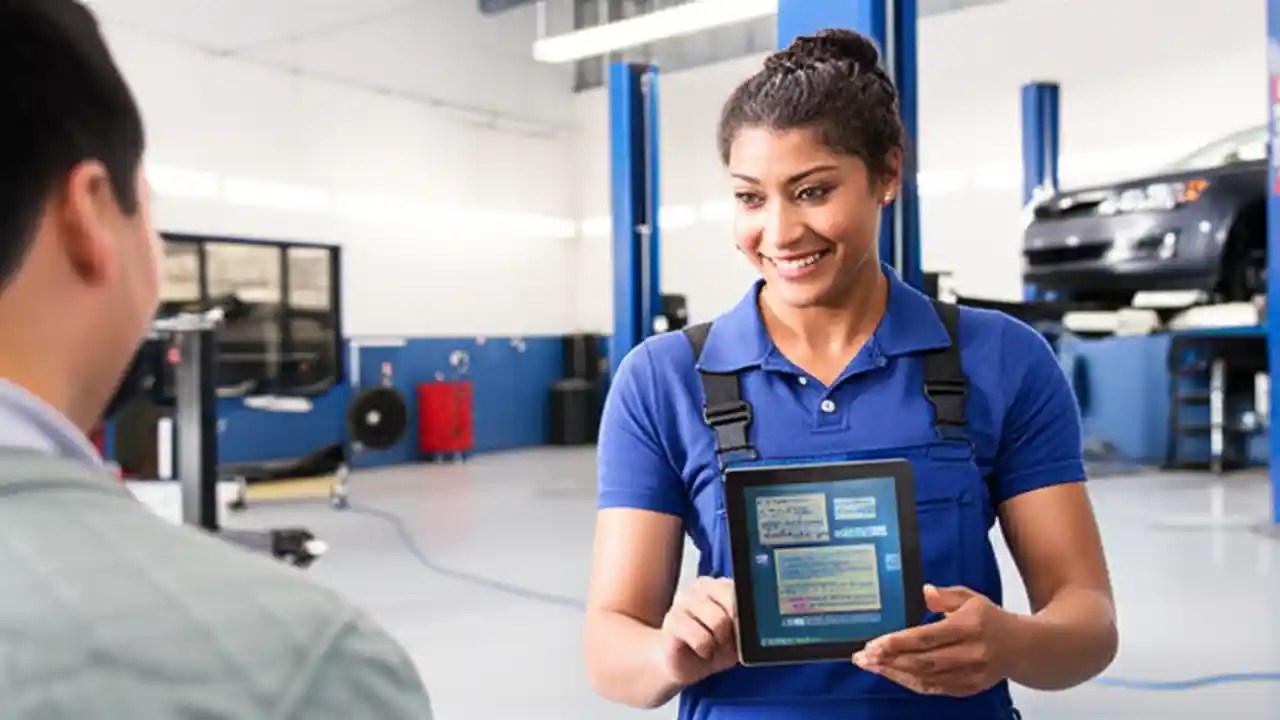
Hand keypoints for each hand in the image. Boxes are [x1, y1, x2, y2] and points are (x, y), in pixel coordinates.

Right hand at [657, 577, 738, 686]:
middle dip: (733, 630)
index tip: (743, 628)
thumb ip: (744, 624)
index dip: (745, 612)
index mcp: (717, 585)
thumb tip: (748, 623)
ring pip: (717, 622)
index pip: (738, 589)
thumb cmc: (714, 646)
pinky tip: (700, 650)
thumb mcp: (737, 634)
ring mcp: (681, 603)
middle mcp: (698, 589)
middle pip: (732, 605)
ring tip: (711, 646)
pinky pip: (700, 638)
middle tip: (725, 641)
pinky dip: (705, 650)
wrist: (685, 665)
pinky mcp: (671, 623)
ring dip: (719, 642)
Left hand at [853, 584, 1015, 696]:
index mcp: (969, 627)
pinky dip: (910, 682)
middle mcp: (970, 653)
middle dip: (889, 660)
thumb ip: (946, 595)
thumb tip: (925, 591)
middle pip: (923, 661)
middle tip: (863, 657)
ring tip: (870, 665)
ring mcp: (970, 674)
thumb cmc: (990, 619)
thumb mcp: (971, 598)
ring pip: (926, 677)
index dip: (898, 643)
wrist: (1022, 648)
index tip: (874, 643)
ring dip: (894, 672)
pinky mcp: (968, 688)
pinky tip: (891, 674)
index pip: (927, 637)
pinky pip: (933, 688)